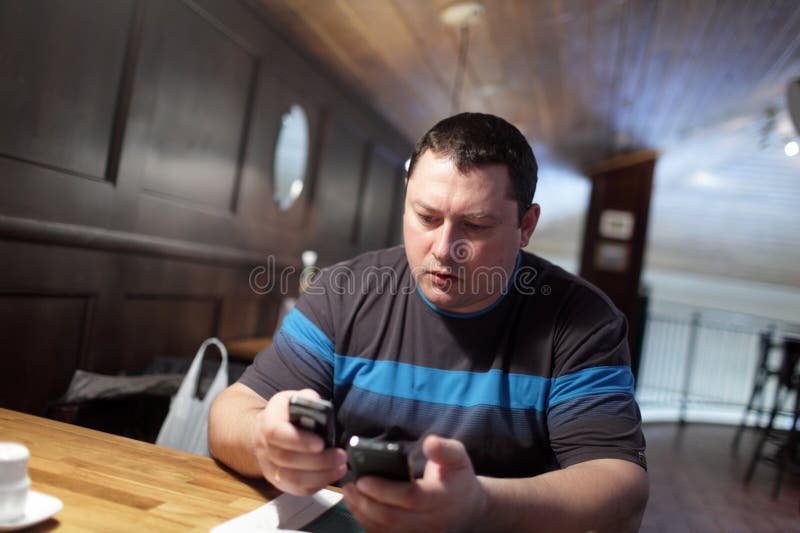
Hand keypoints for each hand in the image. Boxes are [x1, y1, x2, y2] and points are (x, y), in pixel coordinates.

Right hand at [251, 389, 346, 495]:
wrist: (266, 430)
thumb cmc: (287, 413)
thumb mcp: (295, 398)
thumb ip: (308, 400)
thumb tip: (320, 408)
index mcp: (268, 421)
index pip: (276, 433)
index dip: (299, 440)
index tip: (321, 443)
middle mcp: (264, 446)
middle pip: (287, 459)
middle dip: (318, 460)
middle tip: (341, 456)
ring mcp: (268, 467)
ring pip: (292, 479)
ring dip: (320, 476)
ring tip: (340, 467)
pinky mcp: (277, 481)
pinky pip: (296, 490)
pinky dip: (316, 485)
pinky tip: (331, 475)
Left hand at [342, 435, 486, 531]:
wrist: (469, 509)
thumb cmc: (458, 478)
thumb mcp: (458, 457)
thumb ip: (444, 449)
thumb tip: (429, 443)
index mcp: (442, 497)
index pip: (411, 497)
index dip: (384, 490)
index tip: (363, 479)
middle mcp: (432, 521)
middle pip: (393, 518)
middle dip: (366, 503)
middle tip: (349, 486)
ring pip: (386, 530)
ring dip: (362, 514)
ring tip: (349, 495)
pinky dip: (368, 524)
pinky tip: (358, 508)